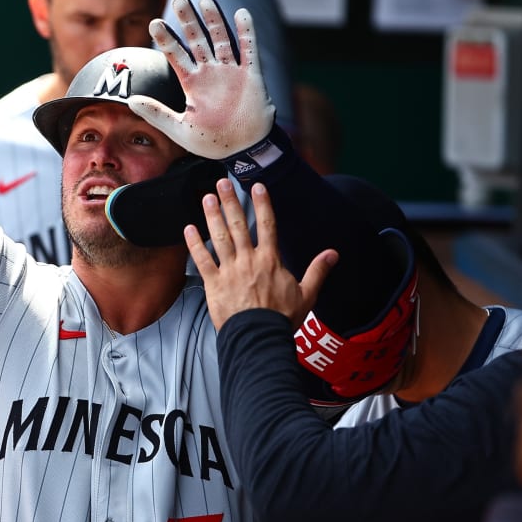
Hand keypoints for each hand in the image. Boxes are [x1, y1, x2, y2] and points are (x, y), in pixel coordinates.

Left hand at [127, 0, 276, 159]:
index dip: (166, 39)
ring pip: (221, 39)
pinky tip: (241, 13)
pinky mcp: (251, 76)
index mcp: (193, 84)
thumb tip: (130, 101)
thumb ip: (156, 114)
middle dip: (189, 20)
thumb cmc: (211, 141)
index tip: (153, 23)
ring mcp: (231, 72)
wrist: (243, 150)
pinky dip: (246, 32)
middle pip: (198, 40)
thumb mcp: (179, 129)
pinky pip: (249, 50)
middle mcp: (210, 73)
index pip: (176, 56)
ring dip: (214, 20)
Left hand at [187, 178, 336, 329]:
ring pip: (219, 238)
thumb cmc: (282, 318)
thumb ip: (318, 271)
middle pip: (239, 225)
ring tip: (207, 198)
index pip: (267, 225)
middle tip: (222, 183)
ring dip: (213, 216)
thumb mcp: (307, 294)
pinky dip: (194, 244)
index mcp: (271, 260)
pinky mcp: (214, 283)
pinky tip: (188, 228)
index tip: (256, 186)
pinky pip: (202, 260)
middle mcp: (249, 260)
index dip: (262, 204)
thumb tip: (333, 253)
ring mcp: (230, 270)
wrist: (260, 337)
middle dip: (230, 202)